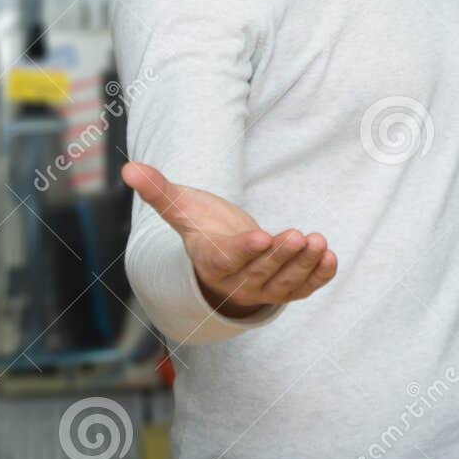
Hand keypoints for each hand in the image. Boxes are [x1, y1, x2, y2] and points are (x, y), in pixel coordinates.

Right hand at [122, 161, 337, 318]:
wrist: (222, 254)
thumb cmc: (201, 227)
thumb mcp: (182, 208)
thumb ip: (159, 191)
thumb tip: (129, 168)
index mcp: (211, 263)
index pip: (229, 261)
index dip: (245, 251)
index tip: (261, 236)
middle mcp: (237, 283)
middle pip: (261, 274)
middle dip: (281, 256)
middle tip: (299, 236)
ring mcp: (263, 290)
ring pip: (285, 284)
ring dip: (304, 265)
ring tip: (318, 241)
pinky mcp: (285, 289)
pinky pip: (303, 288)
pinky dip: (318, 277)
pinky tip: (330, 257)